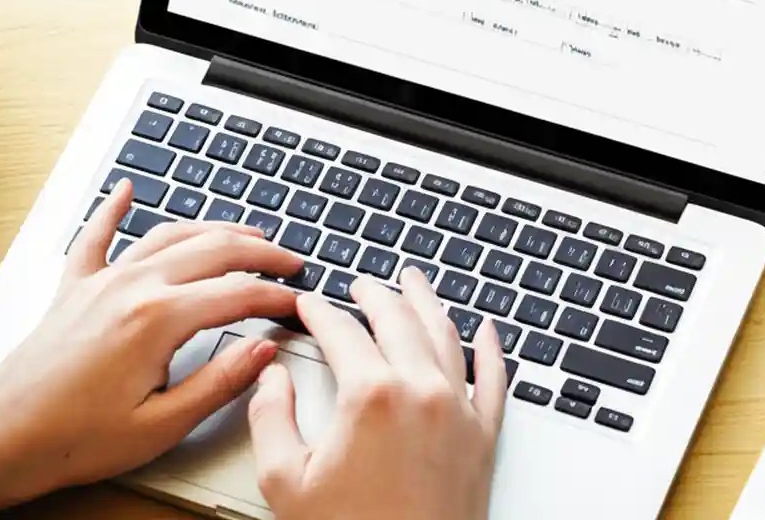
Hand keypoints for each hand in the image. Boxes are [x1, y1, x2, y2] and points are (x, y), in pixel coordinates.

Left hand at [0, 180, 303, 517]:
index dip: (277, 296)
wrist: (0, 440)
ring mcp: (102, 282)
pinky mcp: (75, 290)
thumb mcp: (162, 424)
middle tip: (291, 261)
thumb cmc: (73, 439)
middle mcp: (132, 288)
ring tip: (247, 234)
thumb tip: (264, 351)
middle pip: (213, 251)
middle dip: (261, 253)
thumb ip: (220, 382)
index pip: (238, 294)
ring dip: (214, 230)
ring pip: (169, 236)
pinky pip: (97, 237)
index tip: (299, 303)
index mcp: (158, 320)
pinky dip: (113, 209)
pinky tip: (125, 191)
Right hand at [249, 269, 506, 519]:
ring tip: (414, 283)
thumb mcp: (286, 482)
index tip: (309, 303)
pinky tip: (487, 330)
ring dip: (427, 302)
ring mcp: (459, 409)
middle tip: (361, 283)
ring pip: (446, 335)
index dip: (320, 311)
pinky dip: (491, 348)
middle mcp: (421, 390)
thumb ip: (271, 419)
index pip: (341, 331)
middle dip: (375, 293)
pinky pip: (494, 377)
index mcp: (371, 395)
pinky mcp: (484, 434)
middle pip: (398, 318)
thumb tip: (270, 378)